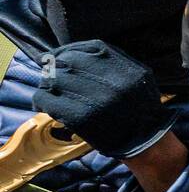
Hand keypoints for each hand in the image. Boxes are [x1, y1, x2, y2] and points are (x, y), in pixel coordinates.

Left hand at [33, 40, 175, 159]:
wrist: (145, 142)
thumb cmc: (139, 108)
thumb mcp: (140, 78)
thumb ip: (117, 61)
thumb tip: (76, 51)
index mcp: (126, 69)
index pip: (86, 48)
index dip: (68, 50)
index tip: (60, 57)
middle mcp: (111, 82)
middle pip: (67, 62)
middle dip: (55, 67)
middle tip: (51, 76)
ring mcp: (95, 100)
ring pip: (53, 79)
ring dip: (46, 84)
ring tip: (49, 91)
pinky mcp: (80, 117)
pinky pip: (46, 99)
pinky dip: (40, 101)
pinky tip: (45, 106)